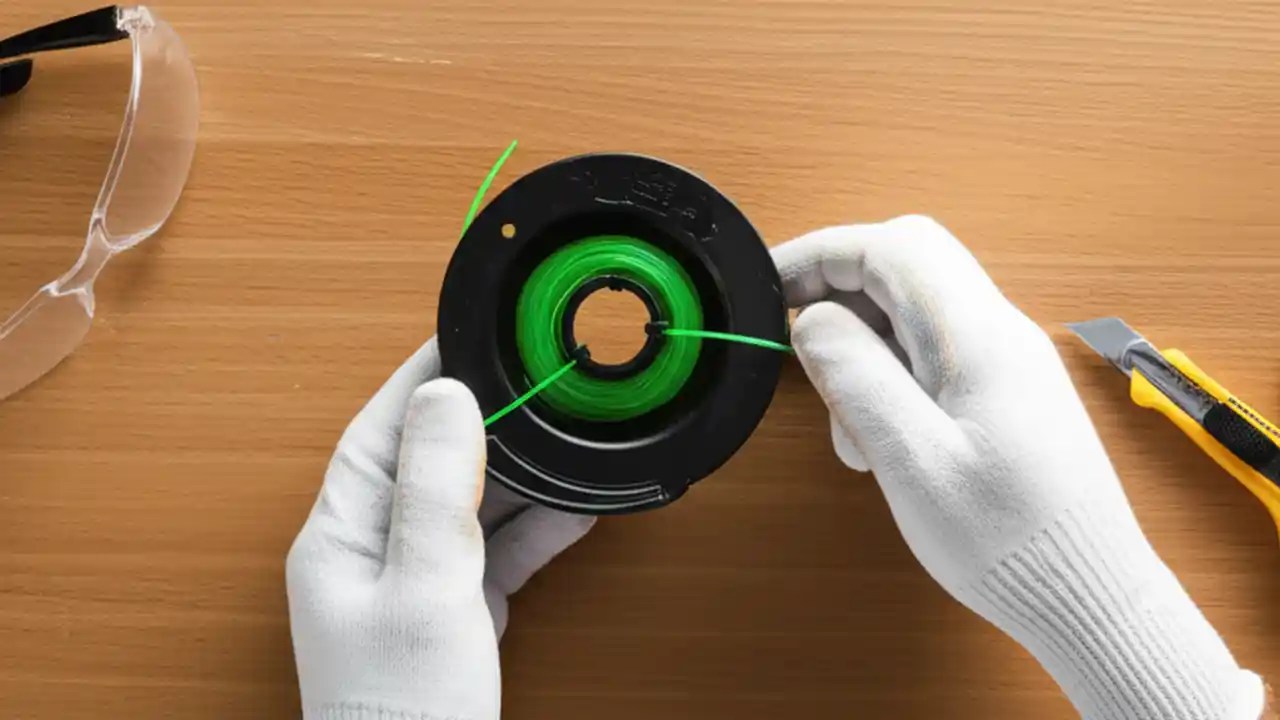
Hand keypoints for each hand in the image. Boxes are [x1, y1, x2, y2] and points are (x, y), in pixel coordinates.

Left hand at [286, 339, 593, 718]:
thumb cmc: (400, 714)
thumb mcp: (424, 589)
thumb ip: (436, 491)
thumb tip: (446, 396)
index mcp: (340, 536)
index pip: (380, 429)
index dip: (424, 376)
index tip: (470, 334)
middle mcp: (371, 553)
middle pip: (428, 461)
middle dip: (485, 420)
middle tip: (535, 383)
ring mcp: (413, 585)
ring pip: (469, 505)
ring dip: (519, 475)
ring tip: (566, 440)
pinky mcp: (452, 616)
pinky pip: (496, 554)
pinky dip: (536, 530)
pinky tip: (576, 510)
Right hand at [773, 216, 1260, 719]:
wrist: (1087, 593)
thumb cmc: (1006, 538)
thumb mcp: (911, 460)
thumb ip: (857, 378)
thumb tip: (814, 320)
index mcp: (977, 337)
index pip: (889, 248)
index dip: (820, 253)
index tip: (768, 285)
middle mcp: (997, 333)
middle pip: (905, 265)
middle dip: (838, 289)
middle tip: (794, 337)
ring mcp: (1005, 361)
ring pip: (913, 312)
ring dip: (862, 348)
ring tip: (848, 427)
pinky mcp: (1004, 392)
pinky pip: (932, 355)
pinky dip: (889, 380)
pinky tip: (881, 443)